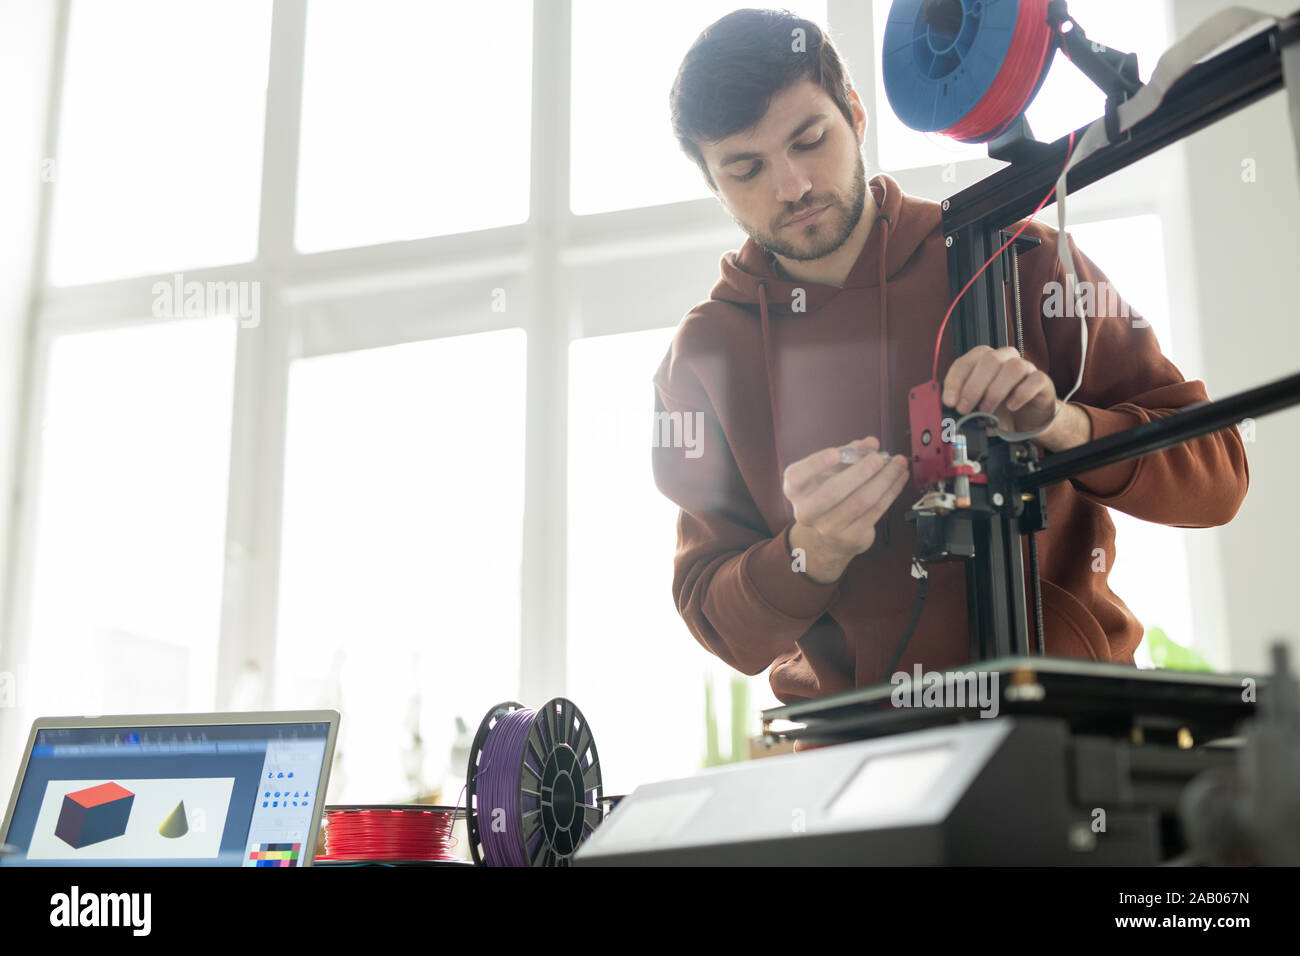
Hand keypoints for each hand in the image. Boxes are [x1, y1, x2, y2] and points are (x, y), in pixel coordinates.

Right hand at [783, 436, 910, 582]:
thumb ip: (849, 453)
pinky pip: (876, 510)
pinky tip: (899, 477)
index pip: (797, 476)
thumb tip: (870, 443)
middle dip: (860, 471)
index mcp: (795, 490)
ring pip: (860, 501)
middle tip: (879, 458)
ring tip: (898, 463)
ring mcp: (828, 527)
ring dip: (884, 479)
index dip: (816, 464)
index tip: (835, 453)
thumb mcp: (832, 470)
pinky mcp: (851, 537)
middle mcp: (807, 511)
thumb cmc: (829, 494)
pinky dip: (891, 490)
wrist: (830, 536)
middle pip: (832, 491)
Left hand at [942, 345, 1059, 435]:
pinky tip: (1011, 406)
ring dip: (995, 391)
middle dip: (973, 386)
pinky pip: (1035, 379)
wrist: (1028, 419)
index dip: (955, 381)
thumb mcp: (977, 407)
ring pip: (1012, 367)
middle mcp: (1005, 359)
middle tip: (965, 408)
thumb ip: (964, 403)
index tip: (949, 401)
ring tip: (986, 410)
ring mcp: (1026, 368)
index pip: (967, 361)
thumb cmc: (1001, 408)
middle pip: (989, 360)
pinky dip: (1021, 394)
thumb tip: (950, 409)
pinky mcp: (1042, 381)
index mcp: (985, 360)